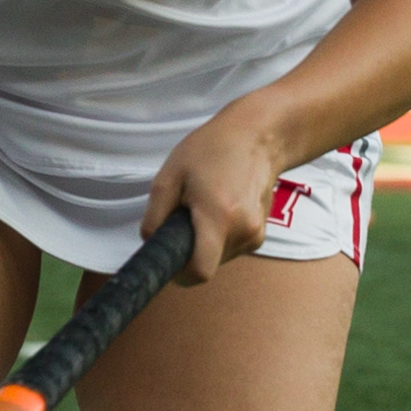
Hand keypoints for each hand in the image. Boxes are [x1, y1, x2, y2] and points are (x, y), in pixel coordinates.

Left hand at [141, 111, 281, 288]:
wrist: (257, 137)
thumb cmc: (211, 150)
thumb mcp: (169, 175)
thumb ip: (155, 216)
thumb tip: (151, 243)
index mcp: (218, 216)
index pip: (199, 272)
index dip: (179, 273)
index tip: (170, 259)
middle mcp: (242, 231)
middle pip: (207, 265)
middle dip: (190, 250)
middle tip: (185, 215)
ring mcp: (255, 235)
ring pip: (218, 258)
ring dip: (205, 242)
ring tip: (205, 205)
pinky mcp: (260, 235)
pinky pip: (230, 248)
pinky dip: (219, 237)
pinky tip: (221, 208)